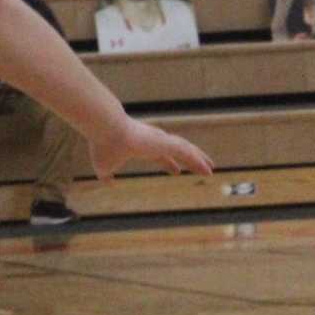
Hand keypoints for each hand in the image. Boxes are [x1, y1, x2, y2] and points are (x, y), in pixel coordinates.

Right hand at [86, 117, 214, 183]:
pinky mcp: (166, 142)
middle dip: (189, 159)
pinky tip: (208, 168)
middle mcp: (154, 141)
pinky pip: (187, 152)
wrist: (105, 129)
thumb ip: (107, 177)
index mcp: (142, 147)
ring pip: (185, 150)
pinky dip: (198, 160)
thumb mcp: (103, 167)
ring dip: (199, 159)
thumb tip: (109, 185)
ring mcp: (161, 141)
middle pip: (177, 151)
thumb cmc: (103, 146)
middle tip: (201, 166)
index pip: (160, 155)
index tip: (177, 171)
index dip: (169, 164)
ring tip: (211, 168)